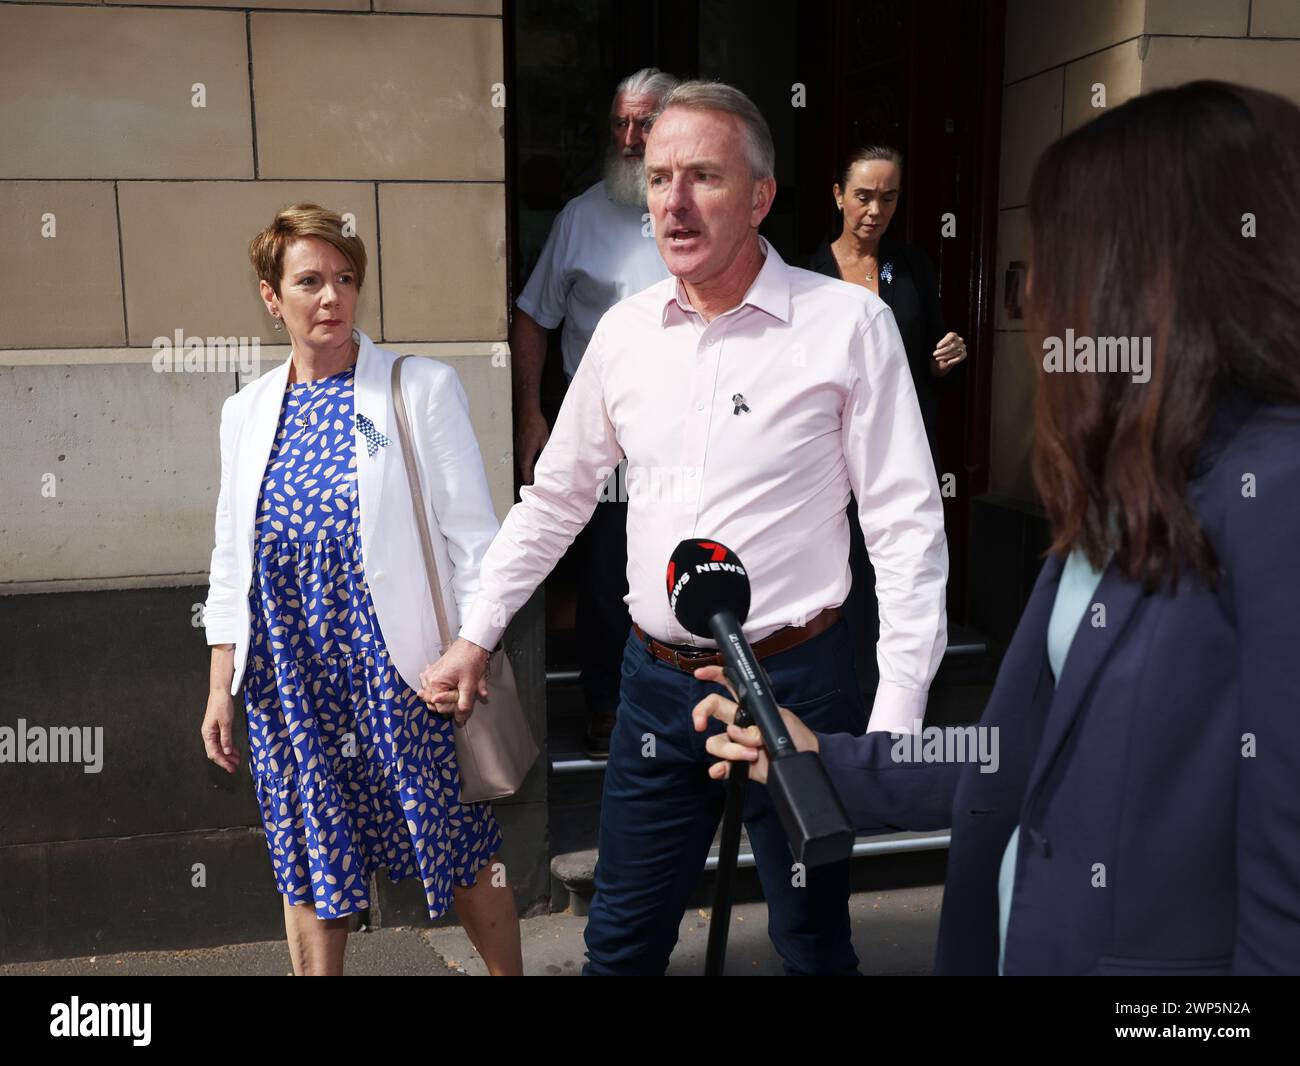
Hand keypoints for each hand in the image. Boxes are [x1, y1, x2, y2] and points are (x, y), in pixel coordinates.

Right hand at [201, 689, 239, 773]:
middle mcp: (208, 734)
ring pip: (220, 747)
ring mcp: (213, 732)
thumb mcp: (226, 722)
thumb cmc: (222, 705)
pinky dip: (229, 747)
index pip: (214, 753)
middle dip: (226, 760)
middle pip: (216, 752)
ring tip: (237, 760)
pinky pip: (222, 741)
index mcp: (207, 734)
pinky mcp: (218, 728)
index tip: (231, 768)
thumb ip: (226, 738)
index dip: (223, 762)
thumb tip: (226, 752)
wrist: (220, 692)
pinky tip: (235, 751)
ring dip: (228, 754)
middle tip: (236, 767)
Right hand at [419, 638, 490, 725]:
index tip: (463, 700)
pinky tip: (447, 686)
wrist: (472, 643)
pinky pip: (432, 685)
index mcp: (435, 683)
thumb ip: (464, 704)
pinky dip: (441, 689)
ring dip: (445, 695)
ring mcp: (430, 674)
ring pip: (434, 695)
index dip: (454, 707)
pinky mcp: (434, 671)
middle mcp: (429, 679)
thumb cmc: (470, 659)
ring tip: (456, 689)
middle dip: (449, 701)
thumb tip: (460, 719)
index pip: (440, 708)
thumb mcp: (469, 684)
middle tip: (460, 693)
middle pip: (435, 703)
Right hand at [514, 408, 550, 485]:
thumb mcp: (544, 440)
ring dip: (529, 469)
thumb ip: (546, 452)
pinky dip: (528, 461)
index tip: (533, 487)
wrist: (526, 412)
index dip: (529, 480)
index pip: (526, 472)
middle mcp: (520, 453)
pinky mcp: (520, 443)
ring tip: (537, 475)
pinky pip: (523, 456)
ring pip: (524, 462)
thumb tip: (550, 462)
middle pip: (524, 469)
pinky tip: (535, 461)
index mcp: (526, 454)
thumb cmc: (535, 425)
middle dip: (530, 476)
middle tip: (537, 483)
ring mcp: (519, 448)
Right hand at [689, 664, 819, 785]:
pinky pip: (720, 765)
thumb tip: (736, 733)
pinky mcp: (738, 764)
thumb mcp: (781, 722)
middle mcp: (739, 723)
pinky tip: (722, 769)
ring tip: (753, 754)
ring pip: (715, 741)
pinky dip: (718, 768)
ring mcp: (737, 743)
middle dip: (701, 714)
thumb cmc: (796, 736)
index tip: (700, 674)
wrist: (803, 761)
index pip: (729, 685)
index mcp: (751, 706)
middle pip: (712, 710)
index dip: (714, 675)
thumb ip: (758, 726)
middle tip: (701, 725)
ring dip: (731, 750)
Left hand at [932, 331, 966, 374]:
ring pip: (955, 352)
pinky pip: (960, 357)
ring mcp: (963, 347)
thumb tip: (940, 349)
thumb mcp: (939, 347)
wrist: (946, 357)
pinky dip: (954, 360)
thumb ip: (940, 346)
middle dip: (942, 351)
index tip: (938, 347)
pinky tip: (948, 362)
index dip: (945, 341)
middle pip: (952, 345)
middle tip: (935, 354)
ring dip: (945, 356)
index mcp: (954, 335)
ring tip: (937, 358)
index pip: (951, 335)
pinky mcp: (964, 354)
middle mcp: (960, 340)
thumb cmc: (942, 349)